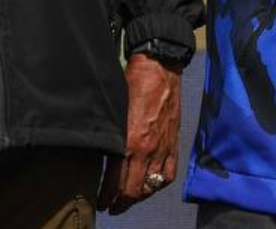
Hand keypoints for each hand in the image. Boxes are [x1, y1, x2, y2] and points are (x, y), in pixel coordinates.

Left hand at [97, 53, 183, 213]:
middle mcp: (147, 150)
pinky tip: (152, 186)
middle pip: (133, 190)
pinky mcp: (173, 143)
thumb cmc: (132, 84)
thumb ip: (110, 138)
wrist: (159, 68)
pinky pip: (168, 174)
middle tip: (113, 207)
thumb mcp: (114, 112)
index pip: (116, 182)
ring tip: (130, 199)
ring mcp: (162, 148)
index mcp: (129, 142)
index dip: (107, 197)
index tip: (102, 203)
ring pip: (152, 186)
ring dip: (139, 196)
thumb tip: (102, 158)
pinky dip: (159, 185)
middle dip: (121, 203)